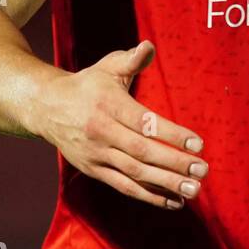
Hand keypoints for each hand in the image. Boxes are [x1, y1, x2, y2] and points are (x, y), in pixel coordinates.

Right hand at [30, 40, 207, 207]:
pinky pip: (124, 187)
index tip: (198, 144)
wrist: (46, 107)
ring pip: (134, 173)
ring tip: (193, 190)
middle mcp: (102, 132)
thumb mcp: (108, 67)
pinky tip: (173, 201)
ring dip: (166, 184)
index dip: (172, 135)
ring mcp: (97, 154)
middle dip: (175, 163)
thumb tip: (149, 46)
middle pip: (142, 152)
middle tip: (202, 170)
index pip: (145, 123)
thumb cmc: (87, 85)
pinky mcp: (94, 170)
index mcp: (109, 105)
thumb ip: (131, 59)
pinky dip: (149, 196)